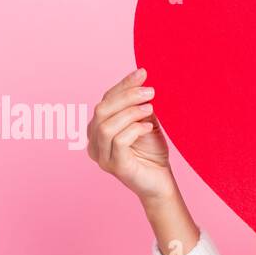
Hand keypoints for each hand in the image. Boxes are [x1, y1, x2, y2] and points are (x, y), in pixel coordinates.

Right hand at [87, 67, 177, 203]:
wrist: (161, 182)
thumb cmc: (152, 152)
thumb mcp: (145, 121)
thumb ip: (138, 103)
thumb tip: (141, 75)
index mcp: (97, 130)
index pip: (106, 100)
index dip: (123, 85)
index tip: (142, 73)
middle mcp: (94, 143)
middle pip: (102, 110)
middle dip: (127, 96)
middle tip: (150, 91)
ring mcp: (102, 156)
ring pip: (106, 125)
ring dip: (130, 112)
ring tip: (150, 108)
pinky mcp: (114, 166)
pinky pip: (118, 141)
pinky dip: (133, 129)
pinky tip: (148, 127)